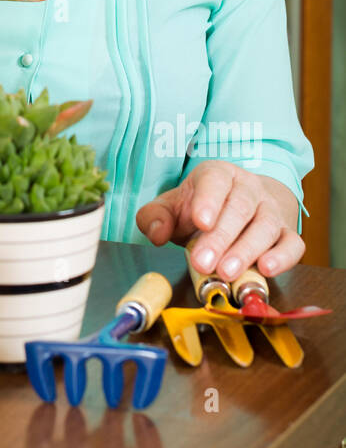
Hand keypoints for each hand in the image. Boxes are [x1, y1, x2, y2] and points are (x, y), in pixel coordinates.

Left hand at [135, 161, 303, 278]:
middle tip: (203, 262)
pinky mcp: (288, 233)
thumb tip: (156, 234)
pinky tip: (266, 269)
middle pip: (239, 208)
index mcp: (218, 175)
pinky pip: (292, 244)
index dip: (208, 200)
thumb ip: (155, 216)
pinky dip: (283, 257)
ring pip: (265, 227)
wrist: (245, 204)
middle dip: (221, 237)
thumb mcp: (173, 205)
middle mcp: (248, 189)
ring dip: (246, 251)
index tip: (200, 221)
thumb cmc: (203, 207)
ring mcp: (271, 210)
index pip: (215, 181)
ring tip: (227, 272)